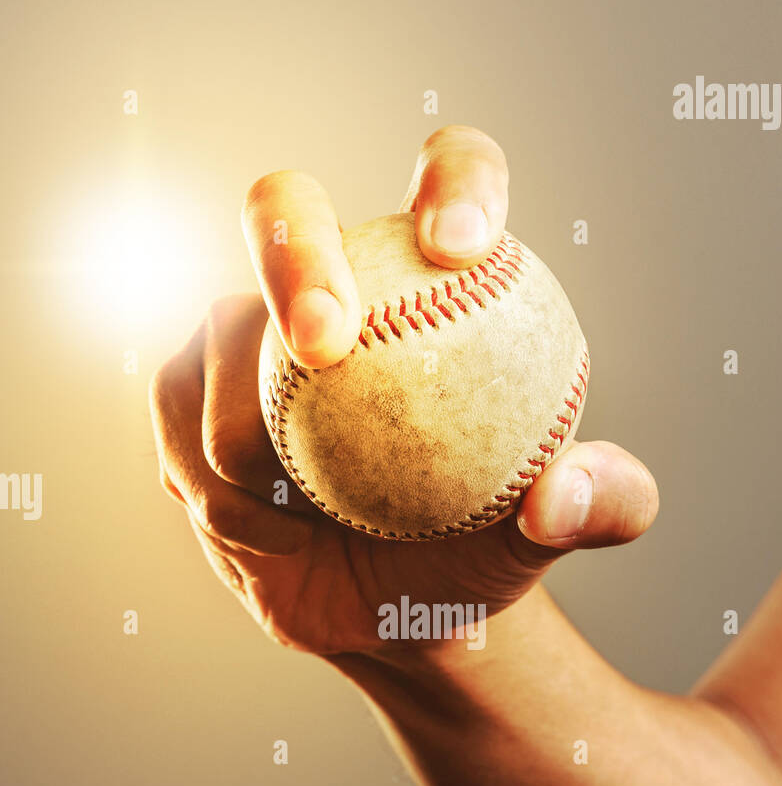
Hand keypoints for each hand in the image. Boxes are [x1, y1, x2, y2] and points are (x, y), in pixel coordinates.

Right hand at [150, 126, 658, 656]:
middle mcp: (330, 282)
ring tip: (299, 514)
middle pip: (286, 207)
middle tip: (327, 343)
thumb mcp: (552, 534)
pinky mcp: (186, 398)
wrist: (393, 610)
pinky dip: (222, 488)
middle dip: (295, 255)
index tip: (463, 246)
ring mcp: (244, 335)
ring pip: (215, 337)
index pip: (449, 175)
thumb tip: (560, 495)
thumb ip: (599, 504)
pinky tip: (272, 536)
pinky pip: (177, 419)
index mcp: (432, 274)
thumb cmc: (477, 548)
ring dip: (246, 432)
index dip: (455, 178)